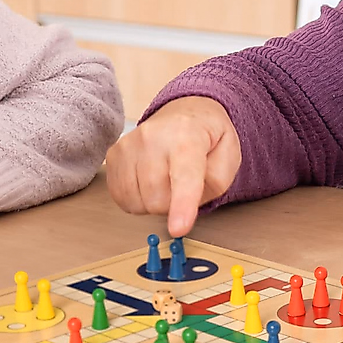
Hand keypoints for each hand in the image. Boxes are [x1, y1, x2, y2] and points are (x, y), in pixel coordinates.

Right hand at [105, 97, 240, 237]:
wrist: (185, 114)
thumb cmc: (207, 138)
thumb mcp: (229, 157)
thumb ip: (215, 184)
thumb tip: (185, 207)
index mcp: (188, 135)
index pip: (184, 175)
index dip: (182, 205)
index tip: (179, 229)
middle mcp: (153, 136)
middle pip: (157, 198)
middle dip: (173, 205)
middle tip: (182, 185)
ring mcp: (129, 144)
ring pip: (137, 202)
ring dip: (154, 202)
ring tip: (166, 180)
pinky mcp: (113, 154)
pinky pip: (121, 197)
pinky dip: (137, 199)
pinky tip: (148, 182)